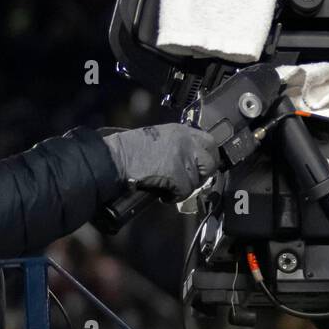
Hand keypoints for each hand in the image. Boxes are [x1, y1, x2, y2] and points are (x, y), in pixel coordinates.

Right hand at [102, 123, 219, 200]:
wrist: (117, 158)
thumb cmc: (131, 149)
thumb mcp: (160, 138)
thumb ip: (179, 146)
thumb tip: (191, 162)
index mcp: (181, 131)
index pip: (209, 142)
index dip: (208, 157)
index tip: (202, 167)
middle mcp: (186, 141)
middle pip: (210, 161)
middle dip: (203, 174)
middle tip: (191, 182)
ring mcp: (182, 157)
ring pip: (196, 179)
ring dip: (185, 188)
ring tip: (170, 188)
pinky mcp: (176, 174)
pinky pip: (185, 191)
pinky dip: (175, 196)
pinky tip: (164, 194)